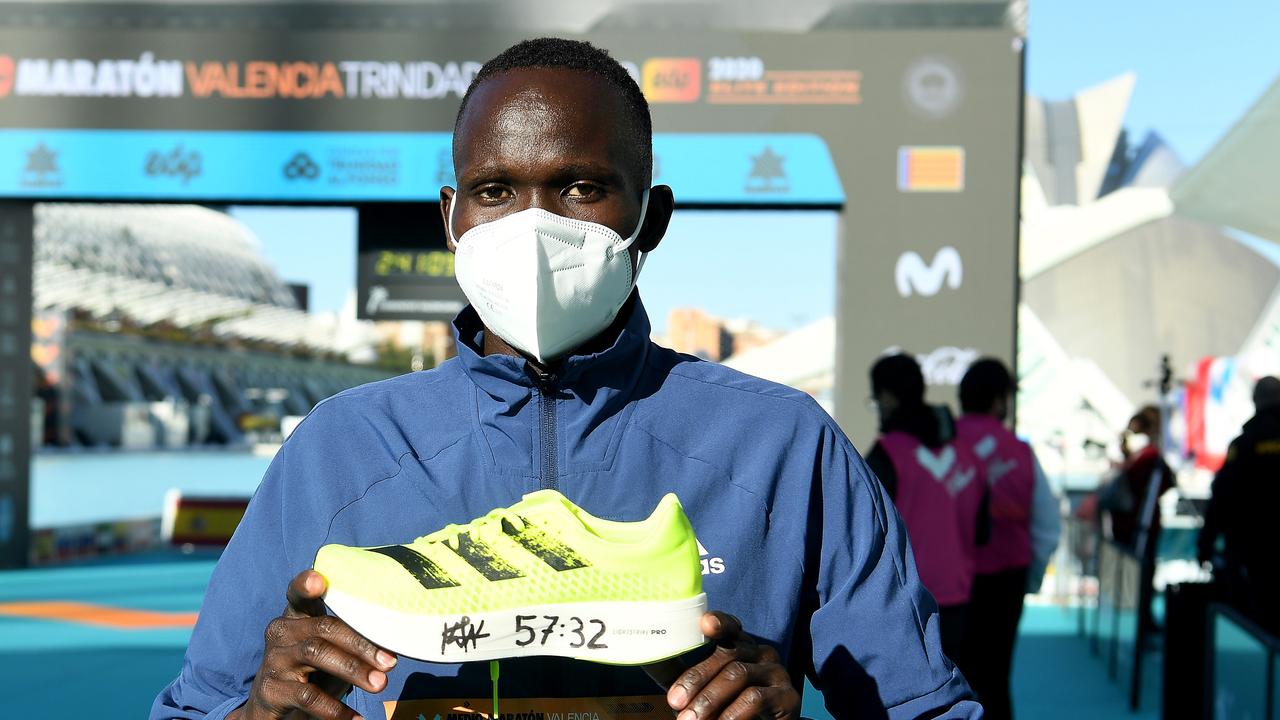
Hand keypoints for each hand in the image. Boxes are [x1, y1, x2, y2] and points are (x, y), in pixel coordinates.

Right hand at [230, 570, 397, 719]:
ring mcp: (273, 659)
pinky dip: (335, 709)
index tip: (319, 580)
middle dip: (361, 643)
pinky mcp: (270, 689)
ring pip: (316, 654)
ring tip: (379, 684)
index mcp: (297, 616)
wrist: (273, 709)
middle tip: (390, 662)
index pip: (298, 594)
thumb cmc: (312, 672)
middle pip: (324, 628)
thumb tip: (395, 644)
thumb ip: (355, 641)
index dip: (305, 583)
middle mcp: (281, 632)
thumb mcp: (332, 652)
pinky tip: (354, 718)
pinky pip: (307, 696)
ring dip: (353, 670)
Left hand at [665, 612, 799, 719]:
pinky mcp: (788, 697)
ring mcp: (776, 672)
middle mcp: (760, 652)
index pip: (730, 625)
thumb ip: (678, 675)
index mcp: (740, 645)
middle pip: (727, 654)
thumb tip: (646, 657)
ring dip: (709, 700)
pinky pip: (756, 698)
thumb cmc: (725, 709)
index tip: (704, 625)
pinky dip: (732, 714)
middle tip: (675, 702)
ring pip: (738, 675)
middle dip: (696, 677)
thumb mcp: (699, 690)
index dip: (720, 622)